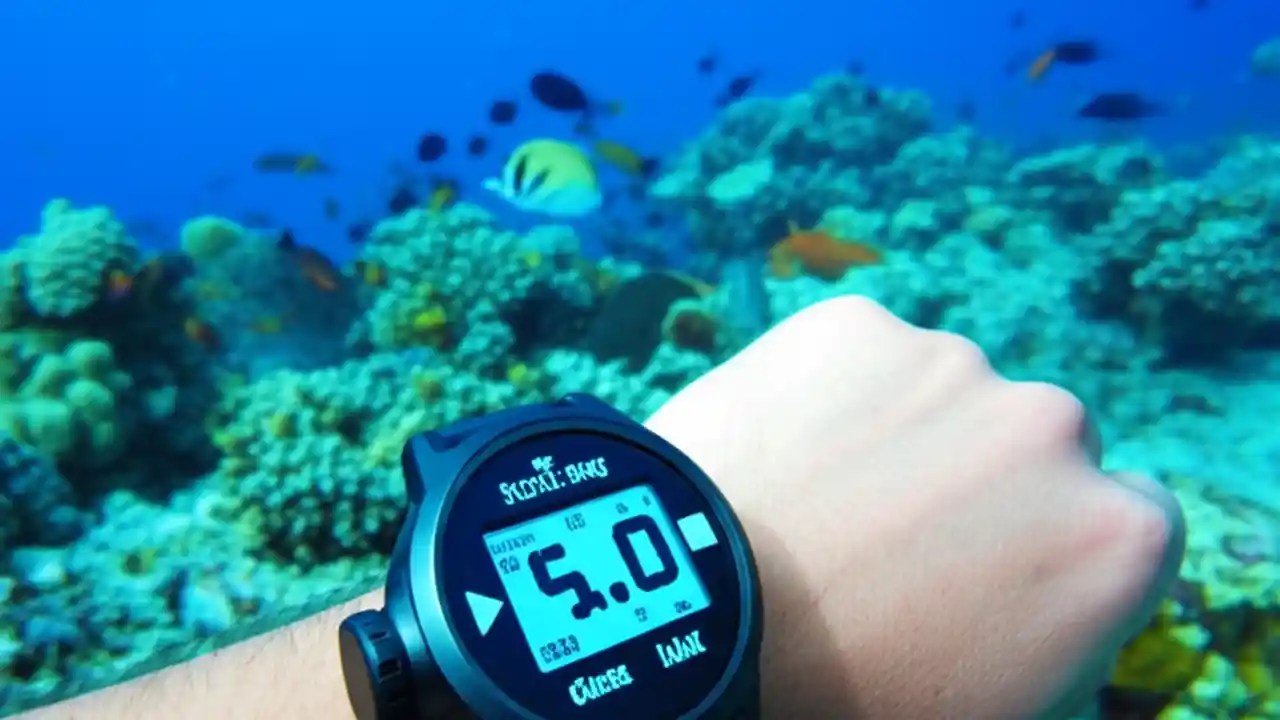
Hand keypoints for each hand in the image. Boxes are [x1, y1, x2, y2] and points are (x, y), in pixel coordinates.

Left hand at [646, 296, 1185, 718]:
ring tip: (816, 506)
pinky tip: (778, 460)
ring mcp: (949, 363)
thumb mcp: (1004, 705)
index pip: (1124, 515)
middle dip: (979, 484)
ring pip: (941, 395)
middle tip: (889, 543)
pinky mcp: (853, 325)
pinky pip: (857, 361)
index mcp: (1119, 535)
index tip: (995, 566)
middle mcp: (1055, 426)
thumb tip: (1051, 597)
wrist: (693, 626)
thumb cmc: (848, 697)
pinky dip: (827, 396)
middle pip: (1034, 445)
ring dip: (900, 435)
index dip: (1051, 544)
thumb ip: (1064, 629)